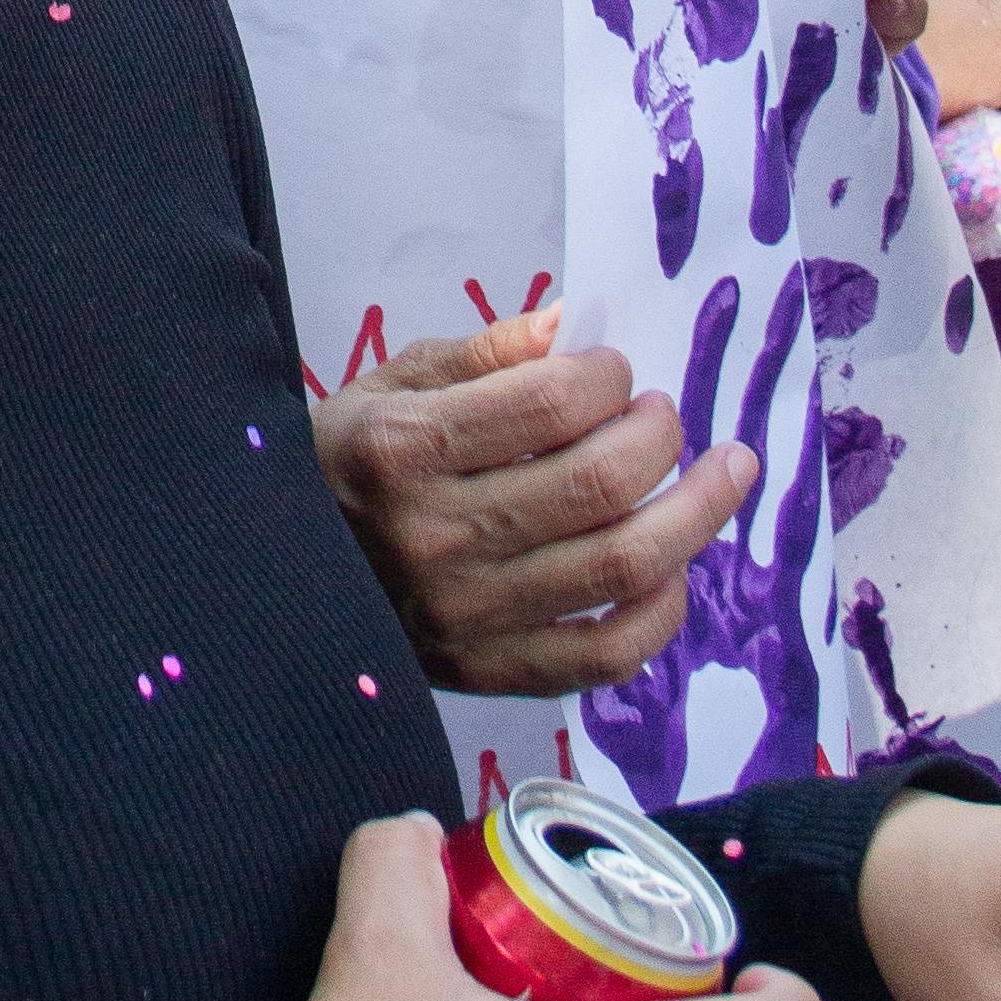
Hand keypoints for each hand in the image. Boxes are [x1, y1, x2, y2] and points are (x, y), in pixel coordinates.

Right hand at [312, 307, 755, 693]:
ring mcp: (468, 614)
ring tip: (724, 472)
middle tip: (664, 413)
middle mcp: (437, 534)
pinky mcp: (490, 672)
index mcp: (404, 448)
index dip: (606, 376)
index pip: (550, 403)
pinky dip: (663, 611)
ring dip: (697, 511)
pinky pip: (608, 655)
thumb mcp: (390, 384)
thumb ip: (485, 355)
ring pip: (623, 565)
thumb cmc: (346, 463)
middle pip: (600, 481)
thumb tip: (574, 328)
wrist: (276, 574)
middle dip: (660, 431)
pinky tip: (675, 567)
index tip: (611, 369)